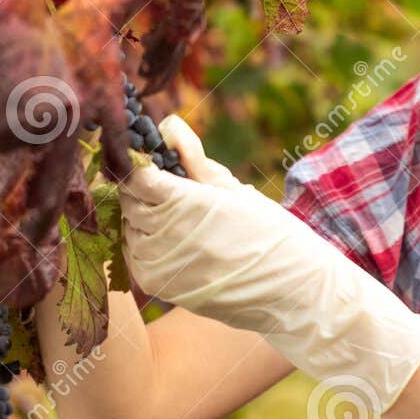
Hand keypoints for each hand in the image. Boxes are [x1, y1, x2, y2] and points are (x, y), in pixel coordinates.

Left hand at [118, 115, 419, 416]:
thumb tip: (167, 125)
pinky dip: (149, 244)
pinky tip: (181, 242)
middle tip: (176, 189)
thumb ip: (194, 158)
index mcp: (181, 203)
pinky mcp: (157, 286)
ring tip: (185, 220)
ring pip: (129, 227)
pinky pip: (136, 254)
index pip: (134, 172)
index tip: (154, 159)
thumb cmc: (271, 234)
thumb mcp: (234, 190)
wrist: (291, 292)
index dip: (141, 161)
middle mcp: (161, 235)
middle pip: (128, 199)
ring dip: (146, 218)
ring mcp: (155, 264)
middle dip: (145, 189)